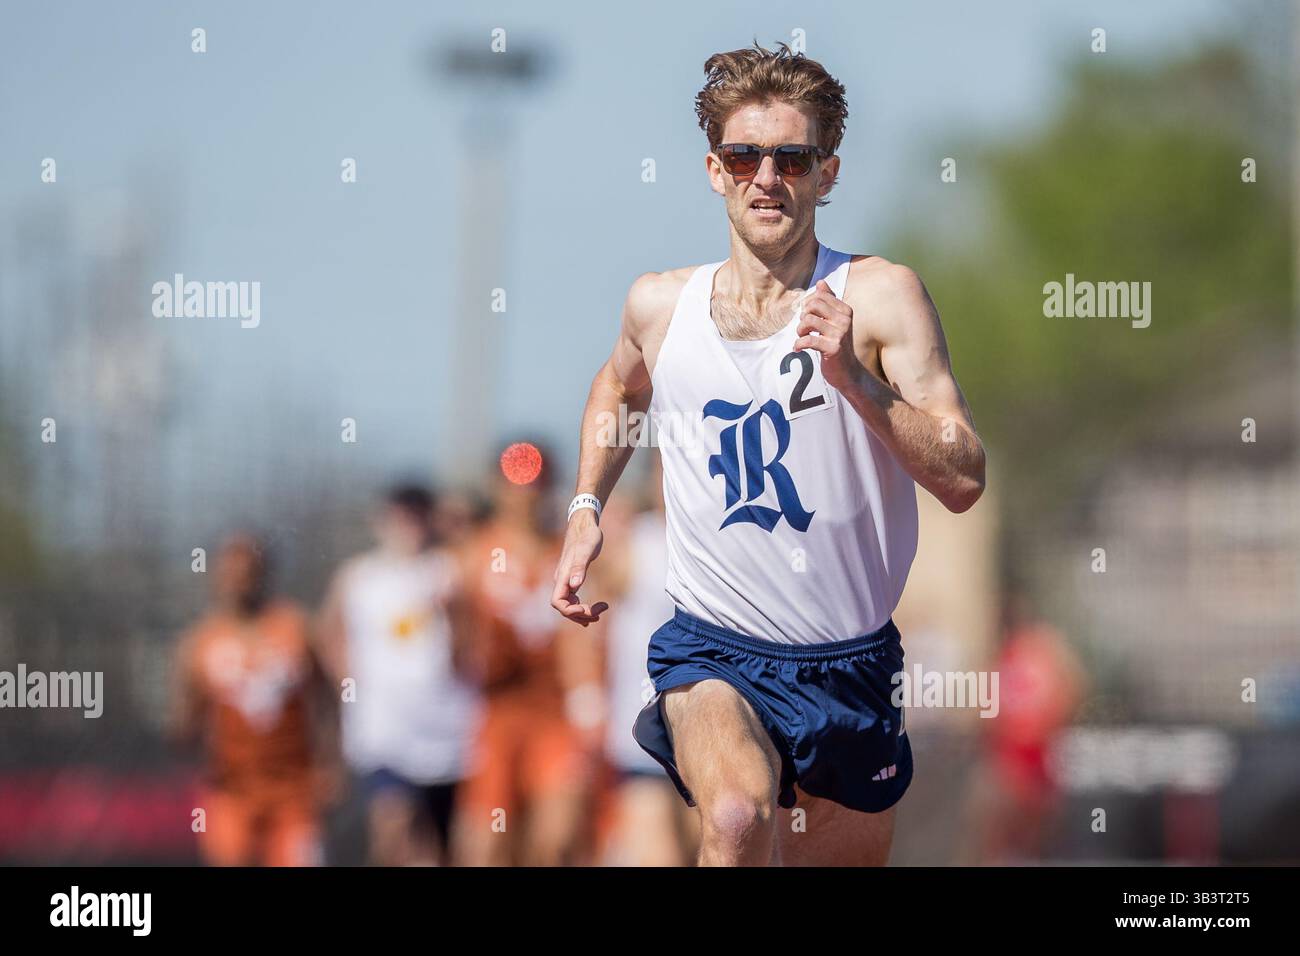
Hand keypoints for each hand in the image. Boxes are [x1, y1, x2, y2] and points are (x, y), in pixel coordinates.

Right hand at [550, 510, 608, 625]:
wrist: (584, 524)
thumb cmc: (586, 536)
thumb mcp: (586, 550)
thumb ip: (579, 568)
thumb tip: (575, 586)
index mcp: (562, 576)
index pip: (557, 602)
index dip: (569, 611)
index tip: (585, 610)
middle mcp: (562, 581)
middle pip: (564, 607)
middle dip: (581, 614)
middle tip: (601, 611)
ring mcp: (566, 581)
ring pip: (569, 605)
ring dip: (583, 613)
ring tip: (600, 612)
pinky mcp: (572, 579)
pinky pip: (573, 599)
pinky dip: (582, 608)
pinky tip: (592, 611)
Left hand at [794, 279, 865, 392]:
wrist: (848, 372)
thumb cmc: (838, 344)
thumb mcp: (836, 321)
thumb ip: (829, 301)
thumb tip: (821, 282)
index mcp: (845, 310)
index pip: (819, 295)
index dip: (807, 304)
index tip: (808, 316)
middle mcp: (844, 320)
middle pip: (813, 305)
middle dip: (803, 315)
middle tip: (805, 328)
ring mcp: (839, 334)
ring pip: (808, 320)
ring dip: (799, 330)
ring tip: (802, 337)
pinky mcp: (833, 349)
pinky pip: (808, 340)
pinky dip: (798, 344)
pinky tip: (798, 349)